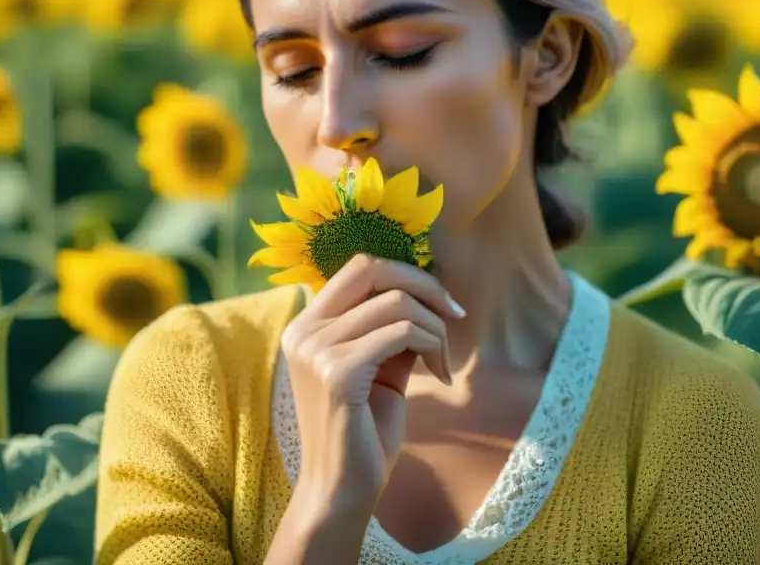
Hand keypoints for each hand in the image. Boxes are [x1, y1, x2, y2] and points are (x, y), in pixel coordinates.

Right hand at [279, 254, 464, 513]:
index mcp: (307, 325)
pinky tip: (441, 376)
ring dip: (435, 328)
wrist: (342, 492)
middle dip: (424, 285)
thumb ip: (392, 329)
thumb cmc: (363, 432)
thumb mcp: (380, 367)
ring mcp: (316, 349)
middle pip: (373, 268)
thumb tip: (428, 294)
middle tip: (455, 313)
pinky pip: (402, 333)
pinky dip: (433, 346)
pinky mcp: (336, 371)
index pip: (360, 268)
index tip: (442, 302)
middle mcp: (304, 330)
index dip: (407, 274)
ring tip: (443, 362)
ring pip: (397, 303)